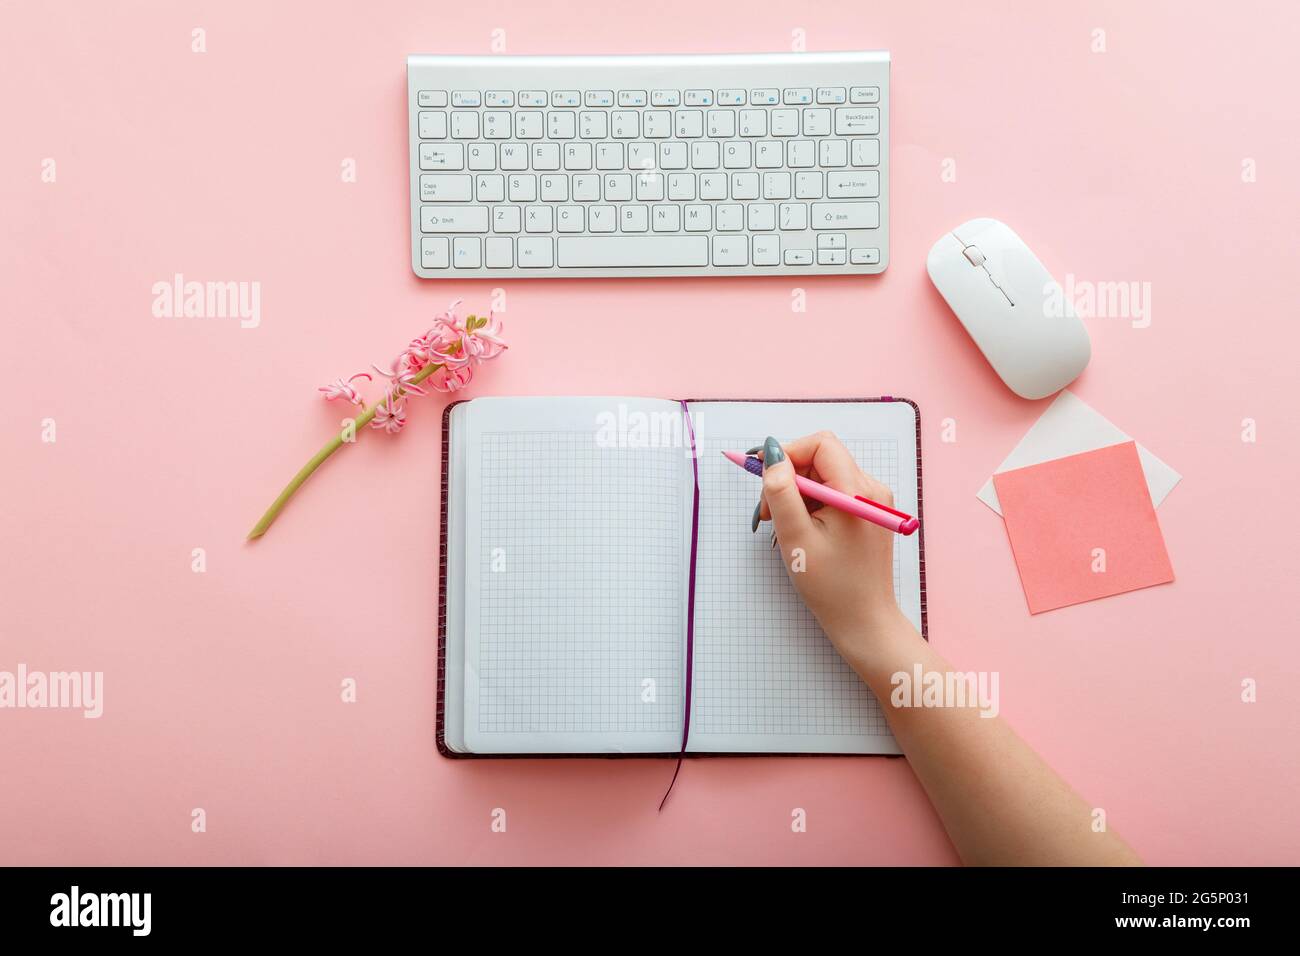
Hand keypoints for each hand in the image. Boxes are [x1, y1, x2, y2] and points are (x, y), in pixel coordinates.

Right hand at [754, 432, 912, 660]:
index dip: (787, 454)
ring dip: (797, 493)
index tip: (764, 478)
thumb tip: (770, 453)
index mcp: (857, 491)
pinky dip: (811, 504)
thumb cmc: (831, 587)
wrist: (864, 622)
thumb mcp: (795, 537)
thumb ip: (780, 491)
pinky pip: (833, 492)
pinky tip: (802, 530)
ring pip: (824, 476)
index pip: (819, 444)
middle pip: (820, 459)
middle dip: (788, 478)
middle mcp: (871, 489)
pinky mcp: (868, 512)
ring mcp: (872, 501)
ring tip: (784, 526)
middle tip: (768, 513)